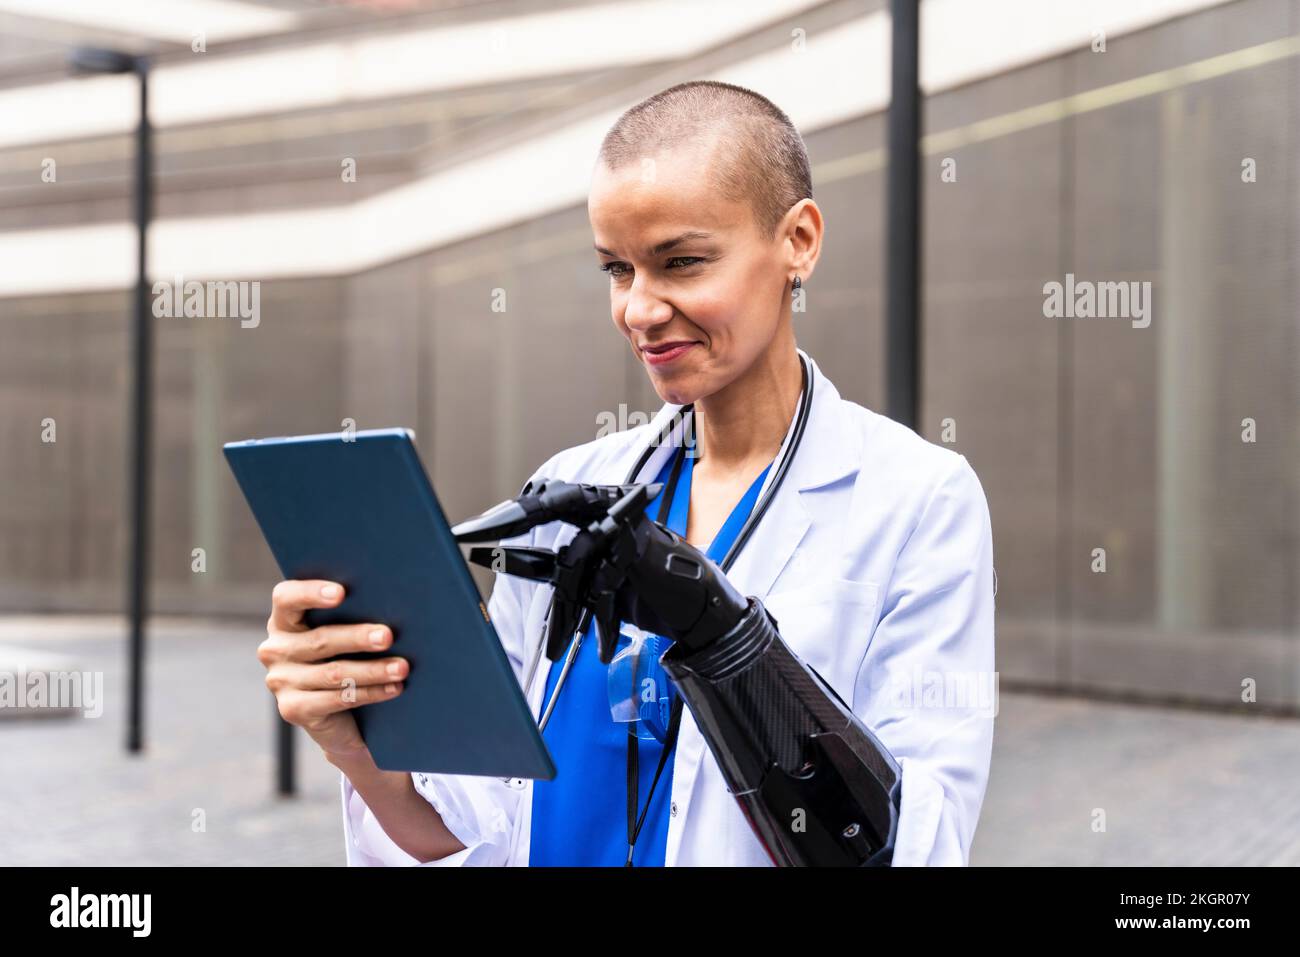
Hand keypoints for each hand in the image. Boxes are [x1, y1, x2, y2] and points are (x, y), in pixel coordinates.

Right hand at [259, 580, 405, 760]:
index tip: (341, 593)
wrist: (341, 717)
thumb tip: (390, 605)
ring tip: (401, 667)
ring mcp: (281, 681)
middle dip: (358, 637)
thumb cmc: (349, 659)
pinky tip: (393, 688)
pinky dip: (371, 693)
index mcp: (285, 621)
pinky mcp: (293, 709)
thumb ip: (353, 616)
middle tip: (388, 636)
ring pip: (333, 672)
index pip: (286, 598)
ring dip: (372, 670)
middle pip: (319, 639)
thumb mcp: (345, 636)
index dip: (310, 592)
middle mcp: (276, 649)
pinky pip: (337, 699)